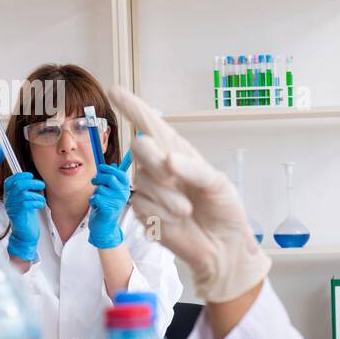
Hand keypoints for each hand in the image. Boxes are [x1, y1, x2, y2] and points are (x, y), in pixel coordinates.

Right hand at [3, 171, 45, 260]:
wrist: (24, 234)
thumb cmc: (26, 218)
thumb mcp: (25, 201)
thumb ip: (26, 192)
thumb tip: (33, 180)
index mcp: (9, 196)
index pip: (9, 181)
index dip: (20, 176)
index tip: (30, 175)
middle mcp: (9, 201)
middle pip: (18, 185)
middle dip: (31, 182)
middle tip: (40, 184)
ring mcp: (13, 207)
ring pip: (23, 194)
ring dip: (36, 194)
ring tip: (41, 198)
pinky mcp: (19, 214)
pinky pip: (27, 204)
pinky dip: (36, 202)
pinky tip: (40, 204)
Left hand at [88, 162, 130, 248]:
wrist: (105, 226)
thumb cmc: (107, 207)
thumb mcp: (112, 191)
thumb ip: (113, 178)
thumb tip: (114, 164)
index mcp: (125, 189)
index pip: (121, 174)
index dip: (110, 169)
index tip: (101, 167)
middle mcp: (123, 195)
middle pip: (110, 178)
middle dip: (99, 178)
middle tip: (94, 181)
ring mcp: (117, 203)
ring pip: (100, 189)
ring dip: (95, 193)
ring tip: (98, 200)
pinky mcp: (108, 209)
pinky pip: (96, 198)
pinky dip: (92, 201)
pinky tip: (96, 206)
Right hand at [107, 87, 270, 302]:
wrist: (222, 247)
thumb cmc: (225, 211)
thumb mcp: (218, 185)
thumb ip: (194, 170)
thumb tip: (168, 159)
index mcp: (180, 153)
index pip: (153, 124)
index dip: (133, 107)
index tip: (114, 90)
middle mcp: (161, 167)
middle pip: (141, 146)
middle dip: (154, 158)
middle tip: (173, 174)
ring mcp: (150, 188)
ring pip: (142, 178)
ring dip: (166, 194)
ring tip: (187, 209)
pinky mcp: (144, 210)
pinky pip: (140, 201)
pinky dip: (160, 210)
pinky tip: (176, 218)